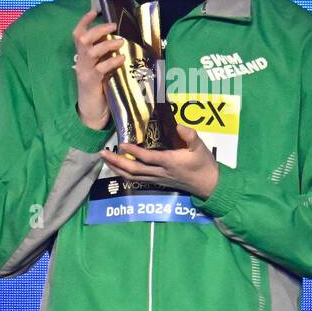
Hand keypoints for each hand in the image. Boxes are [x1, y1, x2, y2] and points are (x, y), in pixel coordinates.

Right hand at [72, 9, 125, 129]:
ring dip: (107, 44)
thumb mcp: (100, 67)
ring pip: (92, 52)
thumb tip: (120, 40)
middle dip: (98, 30)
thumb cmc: (99, 86)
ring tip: (121, 42)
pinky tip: (122, 58)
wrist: (92, 109)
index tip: (94, 11)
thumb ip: (105, 55)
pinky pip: (101, 68)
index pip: (77, 34)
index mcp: (82, 56)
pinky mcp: (91, 82)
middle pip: (83, 39)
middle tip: (113, 26)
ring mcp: (84, 71)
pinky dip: (112, 61)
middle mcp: (81, 61)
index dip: (84, 21)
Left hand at [100, 124, 220, 199]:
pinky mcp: (158, 182)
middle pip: (134, 170)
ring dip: (117, 169)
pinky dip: (125, 174)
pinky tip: (118, 168)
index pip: (147, 158)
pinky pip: (137, 180)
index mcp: (170, 162)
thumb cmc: (204, 164)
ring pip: (133, 177)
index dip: (133, 152)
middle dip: (116, 162)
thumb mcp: (200, 147)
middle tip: (102, 153)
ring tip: (105, 160)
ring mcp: (158, 179)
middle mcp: (160, 172)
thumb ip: (190, 135)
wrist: (208, 185)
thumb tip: (179, 125)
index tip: (121, 144)